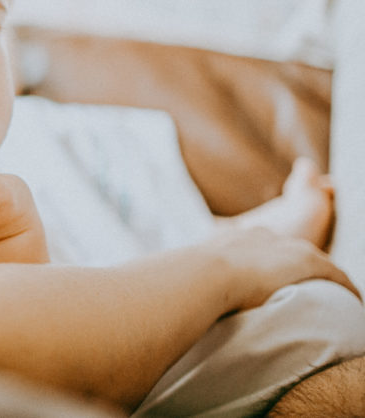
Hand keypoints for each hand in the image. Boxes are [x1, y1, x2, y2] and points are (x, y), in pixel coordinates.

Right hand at [206, 227, 359, 310]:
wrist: (207, 272)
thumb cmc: (195, 278)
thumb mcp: (197, 270)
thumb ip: (202, 275)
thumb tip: (189, 289)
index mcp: (241, 238)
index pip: (268, 249)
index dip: (276, 265)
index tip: (277, 280)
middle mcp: (267, 235)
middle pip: (295, 252)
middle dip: (303, 269)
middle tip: (309, 289)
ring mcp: (288, 247)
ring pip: (318, 262)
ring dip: (327, 278)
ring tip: (333, 297)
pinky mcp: (308, 262)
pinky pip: (337, 275)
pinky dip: (346, 288)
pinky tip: (353, 301)